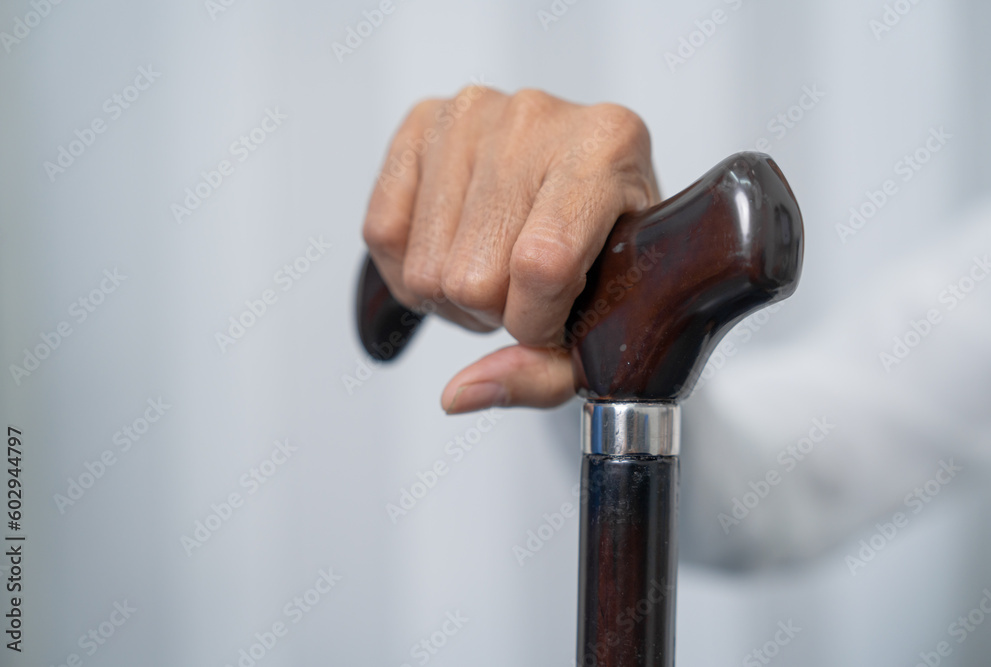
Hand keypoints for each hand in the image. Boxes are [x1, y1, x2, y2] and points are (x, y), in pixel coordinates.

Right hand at [363, 86, 658, 413]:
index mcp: (607, 148)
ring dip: (452, 294)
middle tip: (522, 290)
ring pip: (423, 265)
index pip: (542, 265)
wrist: (592, 183)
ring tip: (491, 271)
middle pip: (473, 275)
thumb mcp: (606, 320)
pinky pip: (382, 233)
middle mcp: (538, 117)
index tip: (551, 323)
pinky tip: (451, 255)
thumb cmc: (608, 248)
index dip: (536, 323)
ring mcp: (473, 113)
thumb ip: (542, 374)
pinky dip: (408, 268)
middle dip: (494, 310)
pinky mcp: (420, 123)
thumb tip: (458, 393)